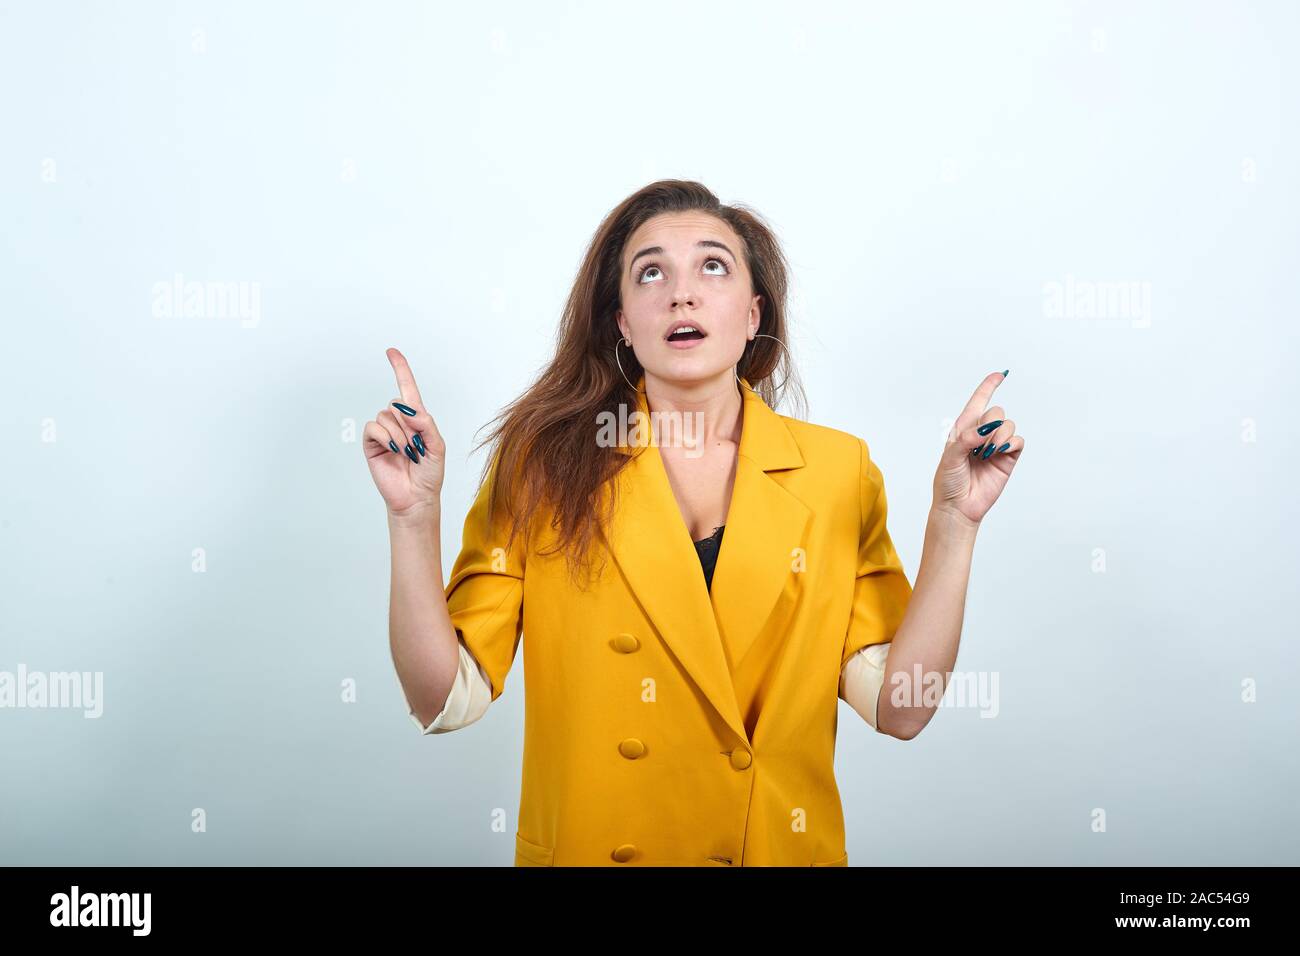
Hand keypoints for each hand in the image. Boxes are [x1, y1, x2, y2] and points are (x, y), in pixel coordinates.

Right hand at [363, 348, 445, 516]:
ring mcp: (384, 432)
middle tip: (417, 446)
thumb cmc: (429, 473)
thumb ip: (427, 424)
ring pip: (387, 416)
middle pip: (397, 404)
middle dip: (410, 424)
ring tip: (407, 453)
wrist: (416, 497)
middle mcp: (398, 422)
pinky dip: (386, 437)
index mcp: (416, 419)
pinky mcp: (372, 444)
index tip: (391, 352)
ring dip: (400, 434)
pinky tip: (394, 450)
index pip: (407, 389)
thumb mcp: (437, 446)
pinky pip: (374, 427)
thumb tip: (408, 409)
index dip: (400, 369)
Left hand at [932, 370, 1023, 527]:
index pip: (978, 401)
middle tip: (978, 447)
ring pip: (1008, 425)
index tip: (1000, 374)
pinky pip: (1018, 440)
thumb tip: (984, 428)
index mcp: (963, 429)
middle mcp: (981, 434)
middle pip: (997, 412)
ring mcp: (996, 446)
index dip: (989, 386)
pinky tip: (999, 453)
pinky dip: (1010, 443)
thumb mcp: (949, 458)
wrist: (959, 506)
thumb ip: (965, 439)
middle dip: (989, 425)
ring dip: (998, 437)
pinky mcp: (1008, 458)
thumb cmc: (948, 482)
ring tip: (986, 455)